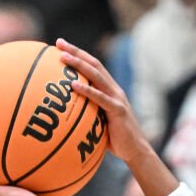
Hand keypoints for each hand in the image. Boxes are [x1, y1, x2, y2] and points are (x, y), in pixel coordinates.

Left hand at [56, 39, 140, 166]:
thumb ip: (89, 113)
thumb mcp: (101, 122)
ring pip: (96, 76)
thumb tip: (67, 115)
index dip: (79, 54)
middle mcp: (114, 90)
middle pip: (94, 64)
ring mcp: (117, 98)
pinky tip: (73, 85)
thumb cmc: (116, 141)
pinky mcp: (118, 110)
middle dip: (76, 51)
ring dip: (79, 64)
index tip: (62, 46)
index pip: (94, 66)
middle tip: (59, 43)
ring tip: (63, 58)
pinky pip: (100, 98)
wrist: (136, 152)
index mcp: (110, 90)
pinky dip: (86, 90)